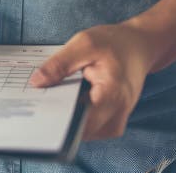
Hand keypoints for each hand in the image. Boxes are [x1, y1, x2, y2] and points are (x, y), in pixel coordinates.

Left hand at [29, 21, 160, 140]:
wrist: (139, 45)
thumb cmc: (114, 42)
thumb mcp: (83, 44)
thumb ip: (59, 64)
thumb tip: (36, 83)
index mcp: (113, 93)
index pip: (82, 122)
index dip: (59, 121)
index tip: (38, 114)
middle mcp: (119, 112)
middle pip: (83, 131)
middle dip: (60, 122)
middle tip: (39, 107)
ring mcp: (119, 118)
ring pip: (88, 133)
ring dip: (69, 121)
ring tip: (52, 103)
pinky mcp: (115, 118)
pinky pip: (93, 127)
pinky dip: (78, 118)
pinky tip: (66, 104)